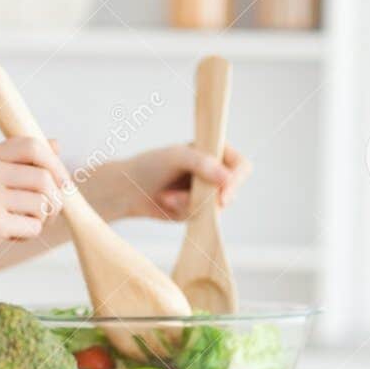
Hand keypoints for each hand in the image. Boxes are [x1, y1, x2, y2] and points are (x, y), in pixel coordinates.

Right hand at [0, 137, 70, 278]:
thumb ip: (20, 161)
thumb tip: (55, 144)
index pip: (32, 145)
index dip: (55, 164)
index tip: (62, 183)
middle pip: (44, 178)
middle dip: (54, 200)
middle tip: (45, 214)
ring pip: (42, 204)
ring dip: (42, 220)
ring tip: (22, 224)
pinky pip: (33, 227)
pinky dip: (29, 235)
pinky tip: (10, 235)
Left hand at [79, 143, 251, 221]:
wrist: (129, 189)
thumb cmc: (151, 165)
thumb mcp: (177, 157)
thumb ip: (202, 164)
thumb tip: (228, 179)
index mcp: (214, 151)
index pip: (240, 166)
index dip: (235, 181)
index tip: (223, 196)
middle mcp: (215, 172)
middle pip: (231, 190)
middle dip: (206, 197)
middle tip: (183, 199)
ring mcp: (208, 192)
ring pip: (216, 207)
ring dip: (190, 204)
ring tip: (167, 196)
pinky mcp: (199, 209)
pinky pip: (203, 217)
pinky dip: (184, 211)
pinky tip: (167, 201)